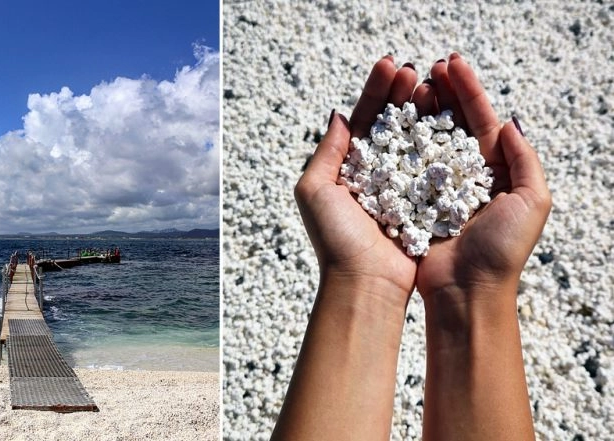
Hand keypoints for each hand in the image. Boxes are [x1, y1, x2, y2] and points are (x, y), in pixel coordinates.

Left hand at [294, 56, 419, 307]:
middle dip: (402, 94)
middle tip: (416, 69)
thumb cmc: (335, 238)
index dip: (376, 91)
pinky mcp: (424, 202)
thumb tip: (339, 113)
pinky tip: (450, 118)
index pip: (364, 120)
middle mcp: (374, 174)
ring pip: (414, 139)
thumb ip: (327, 151)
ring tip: (433, 85)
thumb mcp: (315, 190)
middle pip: (391, 124)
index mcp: (347, 167)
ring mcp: (401, 186)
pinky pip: (433, 166)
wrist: (365, 283)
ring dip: (423, 110)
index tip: (391, 64)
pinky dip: (441, 141)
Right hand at [415, 54, 551, 300]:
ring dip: (416, 109)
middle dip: (439, 93)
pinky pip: (403, 164)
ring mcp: (435, 186)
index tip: (449, 64)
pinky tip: (388, 120)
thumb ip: (525, 160)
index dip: (466, 90)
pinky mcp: (410, 200)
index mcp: (494, 170)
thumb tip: (509, 122)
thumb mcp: (531, 201)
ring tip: (407, 85)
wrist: (466, 292)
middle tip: (424, 69)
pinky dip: (396, 140)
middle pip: (451, 122)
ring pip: (425, 138)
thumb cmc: (502, 250)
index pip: (481, 119)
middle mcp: (464, 174)